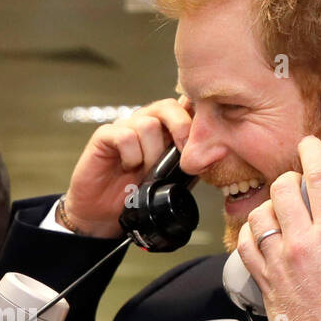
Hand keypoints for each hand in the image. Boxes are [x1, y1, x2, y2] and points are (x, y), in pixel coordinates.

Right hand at [62, 97, 193, 237]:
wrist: (104, 215)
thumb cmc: (137, 196)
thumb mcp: (172, 179)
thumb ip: (190, 162)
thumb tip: (216, 153)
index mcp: (164, 129)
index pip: (183, 107)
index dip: (196, 118)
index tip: (205, 141)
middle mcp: (144, 122)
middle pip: (168, 106)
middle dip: (181, 128)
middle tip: (184, 152)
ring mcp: (124, 127)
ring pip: (147, 124)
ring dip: (152, 153)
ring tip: (147, 172)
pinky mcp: (104, 136)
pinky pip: (124, 136)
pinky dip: (131, 155)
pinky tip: (128, 167)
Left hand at [235, 136, 320, 320]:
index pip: (319, 178)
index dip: (312, 153)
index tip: (309, 145)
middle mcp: (303, 244)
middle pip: (283, 189)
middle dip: (289, 181)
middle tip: (298, 187)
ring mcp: (278, 262)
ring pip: (260, 214)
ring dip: (269, 208)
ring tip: (282, 216)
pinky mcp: (263, 281)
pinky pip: (245, 245)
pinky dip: (251, 235)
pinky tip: (263, 238)